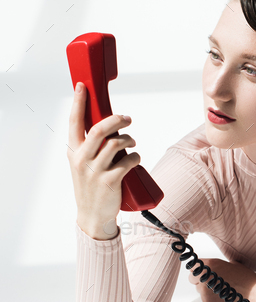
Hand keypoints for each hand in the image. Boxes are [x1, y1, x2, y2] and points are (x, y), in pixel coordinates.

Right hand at [67, 82, 140, 238]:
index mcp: (73, 151)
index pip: (74, 121)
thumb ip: (90, 145)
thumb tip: (108, 124)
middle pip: (100, 130)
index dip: (78, 102)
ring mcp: (95, 171)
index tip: (82, 86)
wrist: (92, 216)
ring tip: (132, 143)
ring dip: (129, 140)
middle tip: (127, 119)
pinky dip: (135, 158)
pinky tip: (135, 160)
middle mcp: (81, 159)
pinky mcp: (110, 181)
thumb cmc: (90, 186)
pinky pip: (128, 161)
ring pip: (116, 144)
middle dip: (117, 120)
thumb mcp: (82, 163)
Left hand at [188, 257, 255, 301]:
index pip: (193, 266)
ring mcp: (205, 291)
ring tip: (221, 289)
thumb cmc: (246, 279)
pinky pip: (204, 298)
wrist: (254, 294)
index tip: (200, 271)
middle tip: (210, 281)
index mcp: (210, 265)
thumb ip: (218, 265)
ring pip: (198, 289)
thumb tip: (212, 267)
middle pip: (192, 278)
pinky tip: (223, 295)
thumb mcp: (232, 264)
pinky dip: (211, 297)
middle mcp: (205, 277)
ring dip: (205, 289)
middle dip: (199, 279)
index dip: (197, 269)